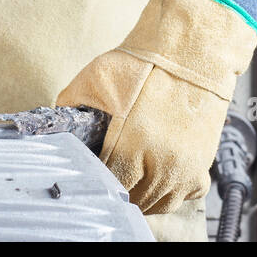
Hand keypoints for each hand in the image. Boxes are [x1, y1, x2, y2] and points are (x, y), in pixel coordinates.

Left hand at [56, 0, 256, 212]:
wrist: (188, 51)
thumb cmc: (140, 64)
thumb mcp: (93, 80)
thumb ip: (71, 110)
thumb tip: (54, 133)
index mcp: (133, 145)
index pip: (108, 187)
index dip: (95, 181)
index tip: (88, 173)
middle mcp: (163, 165)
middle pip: (133, 200)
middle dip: (116, 189)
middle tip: (104, 174)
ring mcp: (185, 170)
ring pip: (158, 205)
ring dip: (141, 195)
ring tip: (127, 177)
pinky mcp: (202, 167)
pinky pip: (182, 196)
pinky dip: (168, 191)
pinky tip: (154, 173)